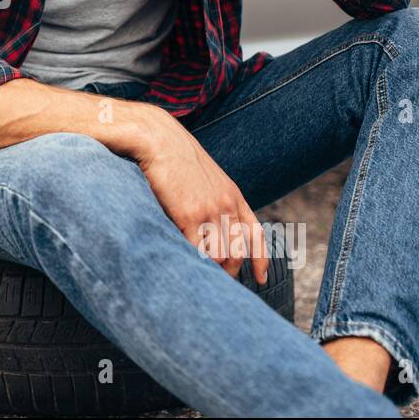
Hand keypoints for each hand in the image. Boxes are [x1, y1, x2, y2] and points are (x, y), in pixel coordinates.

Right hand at [130, 106, 269, 285]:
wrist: (159, 139)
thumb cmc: (174, 157)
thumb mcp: (204, 177)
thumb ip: (212, 199)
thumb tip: (209, 228)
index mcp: (233, 196)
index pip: (256, 235)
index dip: (259, 260)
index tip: (259, 279)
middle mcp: (227, 205)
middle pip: (237, 252)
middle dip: (227, 270)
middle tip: (213, 280)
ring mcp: (210, 211)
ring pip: (219, 255)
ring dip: (209, 270)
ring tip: (196, 276)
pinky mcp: (189, 215)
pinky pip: (198, 250)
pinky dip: (193, 262)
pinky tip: (184, 265)